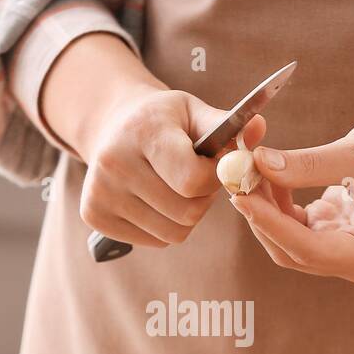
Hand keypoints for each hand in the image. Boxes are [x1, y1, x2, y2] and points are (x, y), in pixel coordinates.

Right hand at [81, 87, 265, 247]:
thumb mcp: (195, 112)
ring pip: (173, 233)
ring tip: (176, 187)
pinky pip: (155, 241)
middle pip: (185, 212)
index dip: (214, 179)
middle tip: (197, 178)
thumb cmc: (165, 120)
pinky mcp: (93, 214)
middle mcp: (114, 162)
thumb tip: (260, 128)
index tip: (214, 165)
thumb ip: (230, 125)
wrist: (113, 124)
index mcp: (144, 131)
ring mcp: (100, 192)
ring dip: (186, 216)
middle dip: (203, 199)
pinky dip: (165, 226)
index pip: (191, 181)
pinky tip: (156, 199)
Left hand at [232, 106, 353, 282]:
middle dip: (263, 215)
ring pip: (289, 239)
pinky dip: (279, 200)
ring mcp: (347, 250)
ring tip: (253, 165)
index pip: (310, 249)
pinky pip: (296, 224)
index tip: (242, 196)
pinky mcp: (336, 233)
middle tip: (238, 175)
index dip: (271, 224)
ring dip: (267, 205)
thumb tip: (259, 164)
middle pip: (293, 250)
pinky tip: (270, 172)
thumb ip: (307, 165)